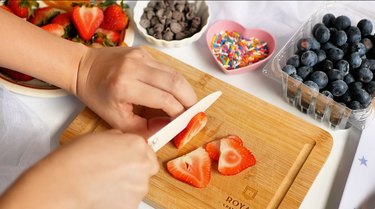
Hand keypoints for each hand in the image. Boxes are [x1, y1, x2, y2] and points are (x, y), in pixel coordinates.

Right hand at [0, 130, 157, 208]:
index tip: (128, 158)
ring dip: (127, 183)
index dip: (136, 155)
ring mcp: (139, 187)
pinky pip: (130, 199)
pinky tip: (104, 193)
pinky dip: (121, 197)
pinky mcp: (132, 205)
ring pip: (139, 184)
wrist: (63, 186)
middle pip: (147, 167)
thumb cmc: (74, 161)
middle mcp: (142, 165)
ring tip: (105, 182)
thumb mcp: (98, 137)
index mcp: (136, 145)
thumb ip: (118, 139)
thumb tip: (122, 141)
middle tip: (116, 171)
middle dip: (136, 168)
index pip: (148, 150)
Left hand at [76, 46, 196, 136]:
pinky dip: (174, 81)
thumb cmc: (97, 96)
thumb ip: (145, 128)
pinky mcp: (144, 51)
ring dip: (185, 89)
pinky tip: (174, 91)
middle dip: (190, 99)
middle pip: (175, 82)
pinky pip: (167, 68)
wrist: (83, 67)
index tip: (183, 122)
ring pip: (175, 73)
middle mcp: (134, 68)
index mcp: (125, 86)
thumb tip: (169, 127)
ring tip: (188, 102)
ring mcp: (141, 56)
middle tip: (194, 111)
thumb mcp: (117, 120)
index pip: (164, 100)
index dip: (178, 113)